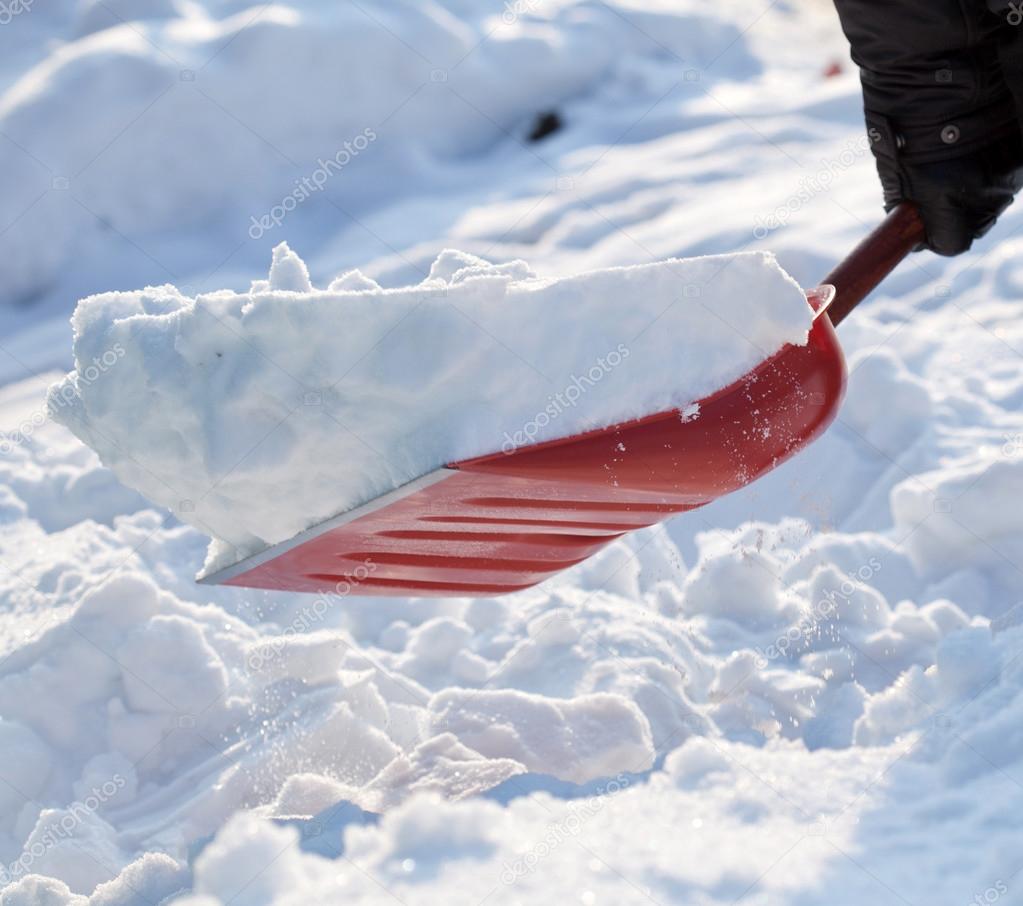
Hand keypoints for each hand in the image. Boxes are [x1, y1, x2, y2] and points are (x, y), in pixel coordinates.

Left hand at [875, 129, 1022, 255]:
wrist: (938, 72)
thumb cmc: (906, 124)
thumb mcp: (896, 173)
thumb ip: (906, 206)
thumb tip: (906, 225)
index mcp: (951, 202)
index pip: (952, 244)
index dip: (934, 239)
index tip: (923, 230)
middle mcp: (987, 191)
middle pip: (975, 225)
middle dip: (955, 217)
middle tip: (937, 194)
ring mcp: (1010, 169)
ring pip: (993, 199)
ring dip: (975, 192)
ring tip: (955, 163)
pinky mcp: (1022, 150)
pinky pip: (1006, 174)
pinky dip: (990, 168)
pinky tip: (973, 149)